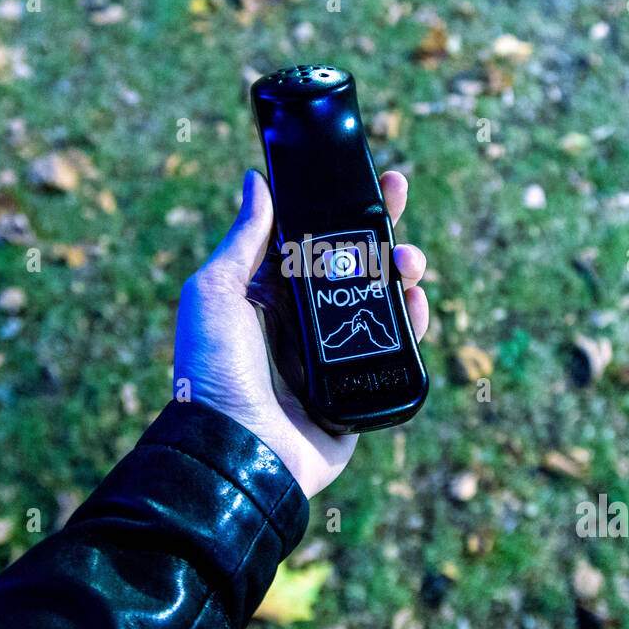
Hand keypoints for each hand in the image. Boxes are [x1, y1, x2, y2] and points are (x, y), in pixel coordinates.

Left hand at [174, 169, 428, 497]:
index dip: (346, 207)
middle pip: (358, 264)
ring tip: (408, 262)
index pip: (317, 238)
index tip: (377, 180)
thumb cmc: (212, 370)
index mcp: (272, 293)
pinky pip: (397, 349)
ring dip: (403, 271)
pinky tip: (415, 302)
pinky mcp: (361, 387)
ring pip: (384, 301)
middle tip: (400, 202)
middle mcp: (306, 320)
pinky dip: (412, 322)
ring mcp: (337, 353)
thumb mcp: (216, 293)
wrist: (237, 449)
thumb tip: (257, 181)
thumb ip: (243, 239)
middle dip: (384, 230)